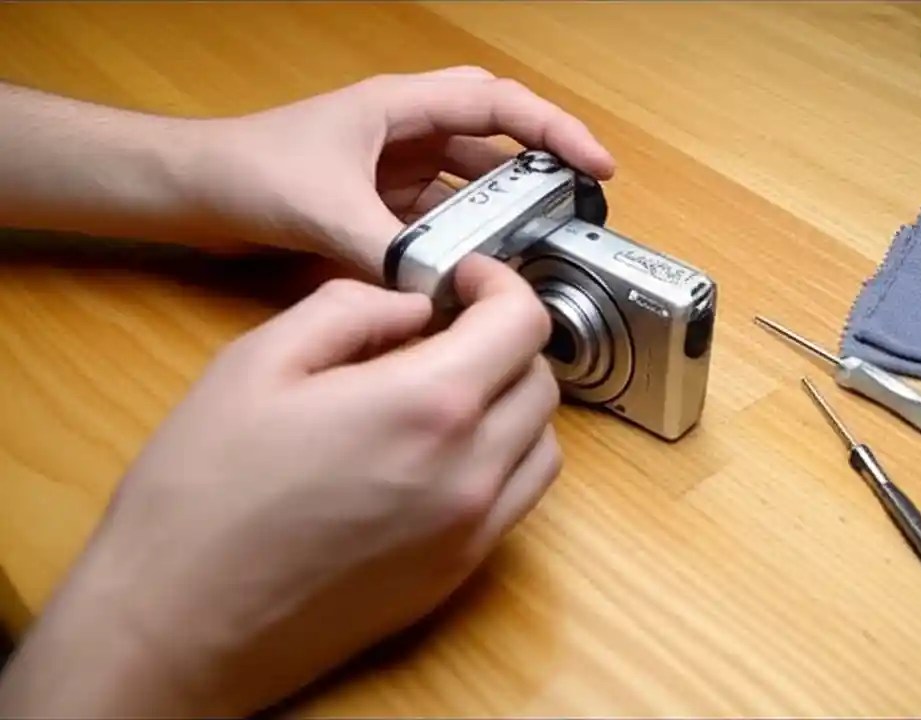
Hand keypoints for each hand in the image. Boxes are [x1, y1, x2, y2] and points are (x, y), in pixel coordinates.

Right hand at [0, 256, 561, 716]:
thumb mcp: (257, 363)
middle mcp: (470, 470)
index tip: (465, 278)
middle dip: (505, 338)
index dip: (501, 284)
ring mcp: (470, 530)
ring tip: (450, 388)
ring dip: (512, 401)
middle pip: (540, 381)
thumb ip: (349, 312)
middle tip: (448, 328)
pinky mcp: (456, 572)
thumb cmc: (201, 492)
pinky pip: (518, 499)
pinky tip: (444, 451)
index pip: (522, 325)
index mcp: (427, 405)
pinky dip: (505, 459)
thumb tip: (410, 306)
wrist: (178, 623)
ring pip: (541, 443)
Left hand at [195, 66, 615, 275]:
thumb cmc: (247, 170)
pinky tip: (472, 268)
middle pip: (494, 134)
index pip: (499, 105)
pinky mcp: (379, 200)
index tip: (594, 166)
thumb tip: (441, 291)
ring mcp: (393, 165)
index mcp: (401, 107)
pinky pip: (439, 215)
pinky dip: (460, 238)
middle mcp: (405, 130)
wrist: (194, 191)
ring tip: (534, 243)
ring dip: (499, 207)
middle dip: (539, 162)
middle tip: (578, 199)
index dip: (555, 131)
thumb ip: (385, 250)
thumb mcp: (324, 209)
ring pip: (468, 180)